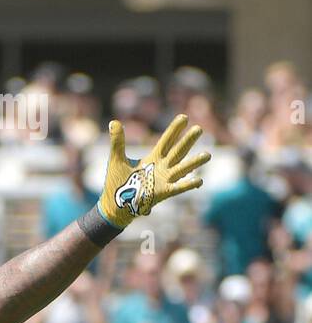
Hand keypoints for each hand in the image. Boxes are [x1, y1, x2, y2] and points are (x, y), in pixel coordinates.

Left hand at [99, 113, 209, 227]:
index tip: (184, 117)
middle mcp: (161, 168)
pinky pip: (177, 188)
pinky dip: (187, 185)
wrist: (113, 205)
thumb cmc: (116, 184)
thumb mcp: (116, 159)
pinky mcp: (162, 193)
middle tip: (199, 128)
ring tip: (208, 155)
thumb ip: (118, 142)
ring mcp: (163, 181)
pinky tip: (199, 180)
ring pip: (182, 169)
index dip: (174, 130)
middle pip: (178, 151)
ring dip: (194, 162)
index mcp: (152, 159)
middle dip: (188, 141)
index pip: (166, 141)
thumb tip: (114, 122)